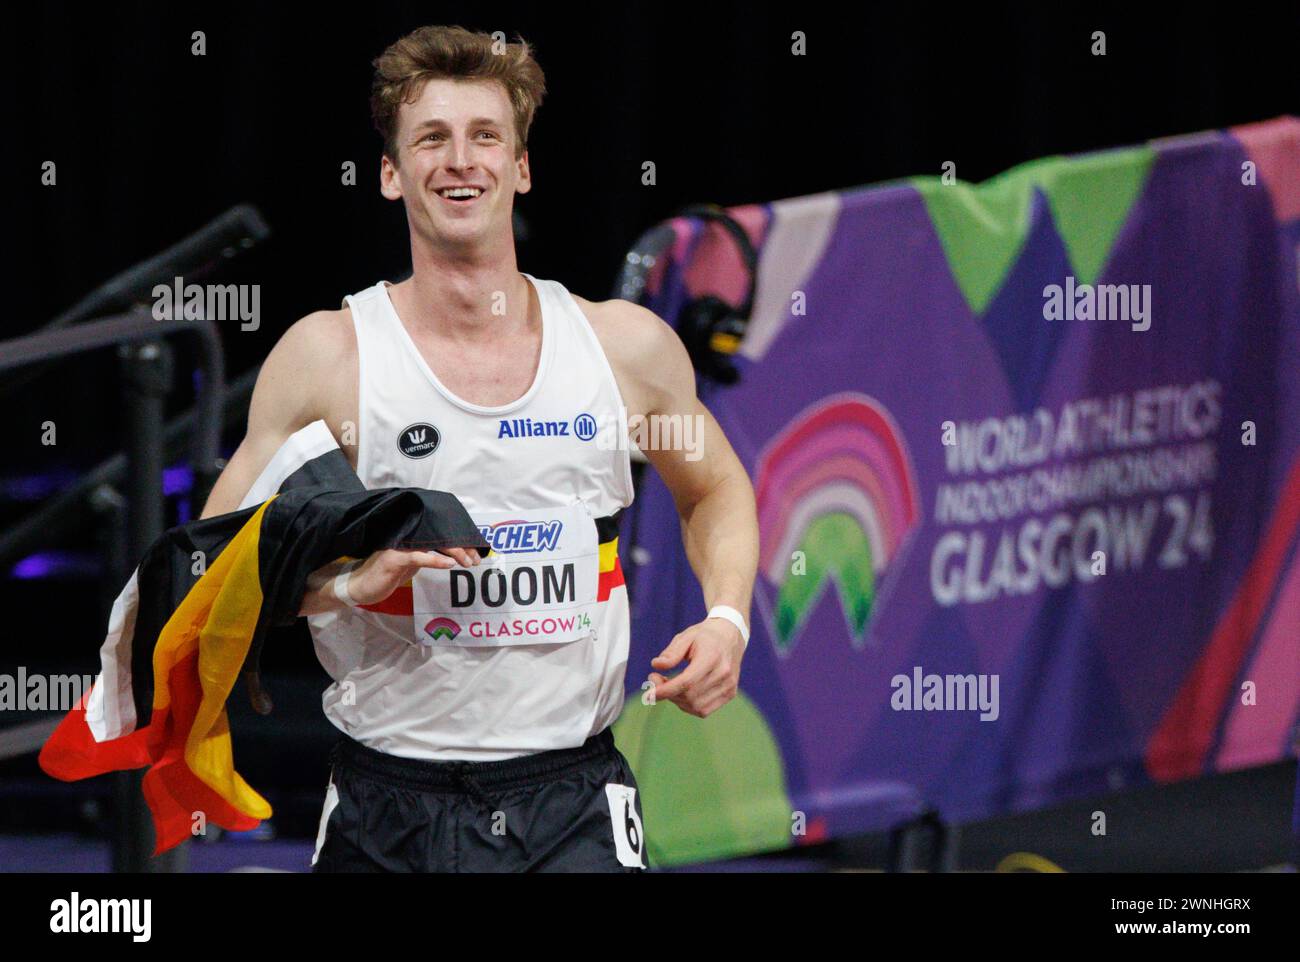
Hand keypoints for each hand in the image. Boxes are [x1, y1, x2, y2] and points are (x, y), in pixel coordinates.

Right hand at [344, 545, 479, 606]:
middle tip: (476, 560)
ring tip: (467, 562)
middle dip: (462, 546)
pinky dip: (435, 560)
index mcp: (414, 533)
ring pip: (433, 543)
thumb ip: (431, 554)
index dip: (461, 540)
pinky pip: (419, 556)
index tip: (477, 552)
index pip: (442, 532)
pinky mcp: (394, 558)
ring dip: (454, 552)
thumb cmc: (389, 572)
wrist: (362, 585)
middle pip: (441, 535)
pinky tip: (449, 564)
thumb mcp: (415, 561)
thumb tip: (456, 553)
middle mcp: (408, 534)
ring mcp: (400, 544)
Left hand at [646, 617, 744, 717]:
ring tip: (669, 685)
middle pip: (690, 696)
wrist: (731, 635)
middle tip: (655, 680)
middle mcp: (724, 674)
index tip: (649, 692)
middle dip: (668, 694)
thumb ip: (671, 653)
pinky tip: (682, 693)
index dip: (666, 690)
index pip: (687, 682)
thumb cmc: (705, 636)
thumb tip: (656, 666)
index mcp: (712, 657)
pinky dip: (688, 706)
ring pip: (696, 707)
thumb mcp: (685, 637)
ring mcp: (729, 686)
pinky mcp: (730, 694)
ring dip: (677, 701)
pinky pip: (704, 710)